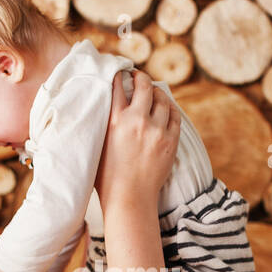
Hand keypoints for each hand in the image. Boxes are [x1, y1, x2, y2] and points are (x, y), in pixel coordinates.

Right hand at [94, 70, 181, 213]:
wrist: (129, 198)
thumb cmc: (106, 177)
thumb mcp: (97, 145)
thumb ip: (102, 123)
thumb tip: (105, 105)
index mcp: (114, 121)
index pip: (117, 86)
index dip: (119, 75)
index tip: (120, 73)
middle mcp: (137, 121)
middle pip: (144, 86)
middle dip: (141, 77)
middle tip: (138, 77)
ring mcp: (157, 130)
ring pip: (162, 99)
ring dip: (157, 92)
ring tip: (153, 92)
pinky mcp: (171, 140)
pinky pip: (175, 115)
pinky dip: (170, 108)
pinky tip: (166, 108)